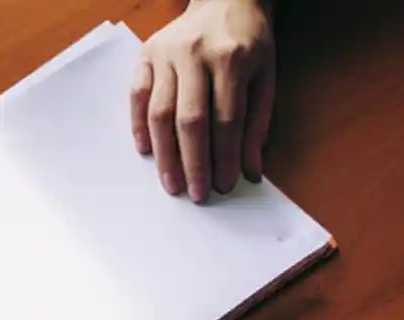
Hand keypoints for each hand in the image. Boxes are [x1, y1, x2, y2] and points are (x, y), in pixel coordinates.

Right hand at [131, 0, 275, 201]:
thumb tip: (250, 171)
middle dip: (192, 163)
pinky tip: (147, 151)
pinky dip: (139, 125)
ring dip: (164, 154)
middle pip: (190, 120)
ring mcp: (166, 53)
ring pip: (160, 112)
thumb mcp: (266, 77)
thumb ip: (257, 123)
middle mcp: (195, 54)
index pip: (226, 120)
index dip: (224, 157)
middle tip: (195, 194)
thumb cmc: (249, 42)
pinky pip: (137, 95)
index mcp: (232, 59)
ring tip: (171, 184)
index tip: (223, 186)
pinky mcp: (146, 54)